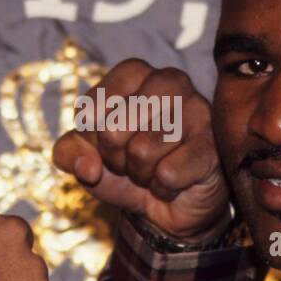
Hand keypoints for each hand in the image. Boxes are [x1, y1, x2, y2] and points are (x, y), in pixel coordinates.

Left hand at [53, 59, 228, 243]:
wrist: (165, 207)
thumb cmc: (125, 169)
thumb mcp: (85, 158)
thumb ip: (68, 153)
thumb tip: (87, 165)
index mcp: (135, 72)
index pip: (92, 106)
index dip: (92, 137)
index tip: (107, 145)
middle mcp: (170, 80)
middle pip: (114, 127)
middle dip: (115, 158)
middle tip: (131, 161)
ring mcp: (197, 110)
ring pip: (142, 150)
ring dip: (140, 173)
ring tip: (152, 170)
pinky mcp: (213, 144)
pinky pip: (168, 173)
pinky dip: (162, 188)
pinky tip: (174, 182)